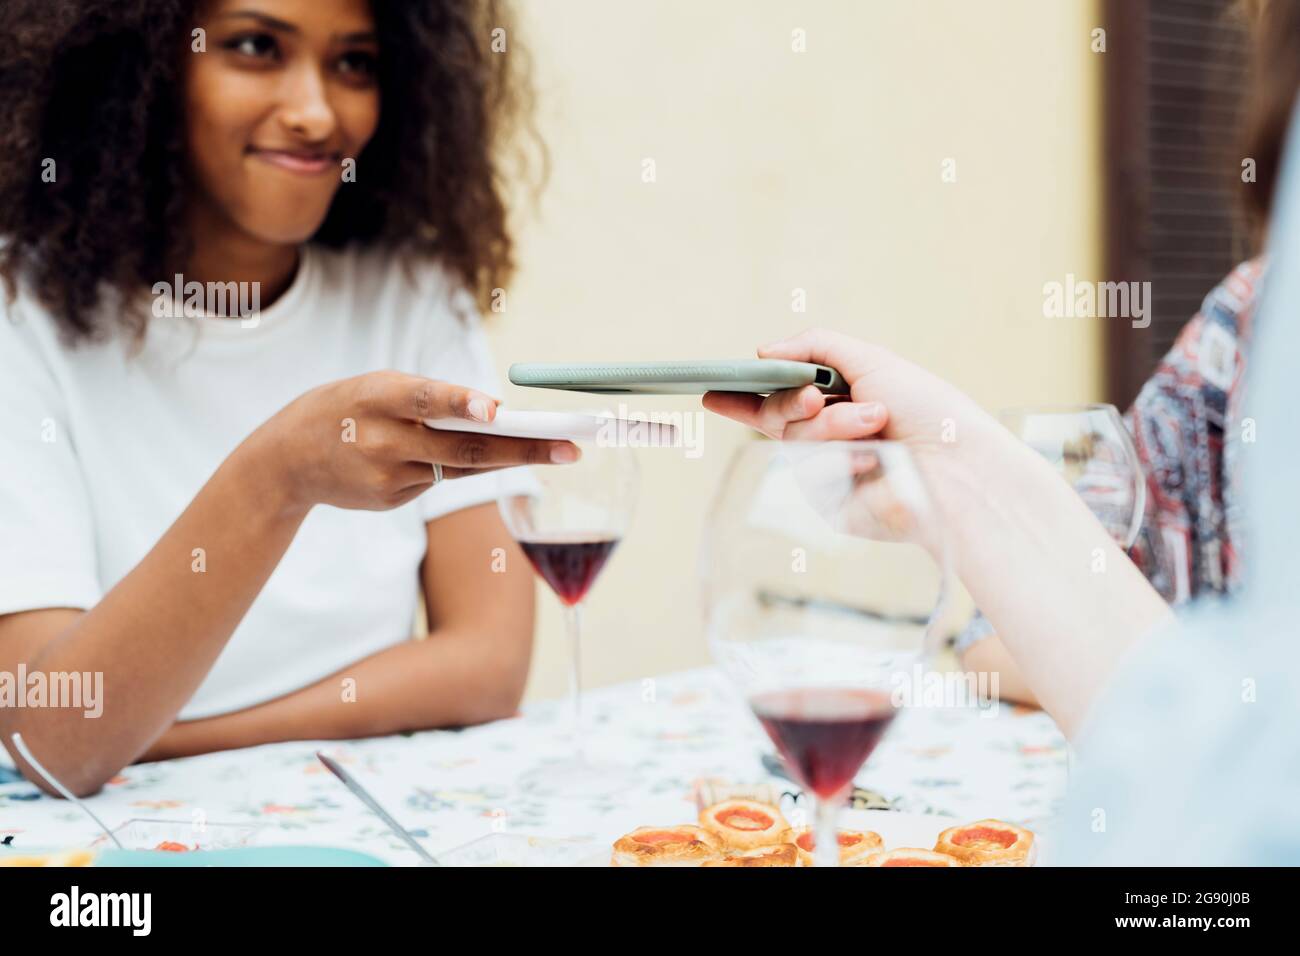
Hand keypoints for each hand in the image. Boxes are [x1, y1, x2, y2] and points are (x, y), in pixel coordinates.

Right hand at [254, 370, 578, 512]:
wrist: (285, 461)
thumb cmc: (345, 408)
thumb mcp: (375, 388)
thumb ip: (428, 398)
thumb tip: (496, 415)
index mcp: (376, 396)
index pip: (425, 399)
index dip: (461, 404)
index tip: (498, 411)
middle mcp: (383, 440)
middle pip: (463, 449)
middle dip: (524, 449)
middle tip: (571, 447)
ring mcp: (387, 477)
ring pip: (461, 469)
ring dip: (511, 459)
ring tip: (558, 450)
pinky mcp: (391, 501)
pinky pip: (440, 481)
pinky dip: (459, 467)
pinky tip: (458, 456)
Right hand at [702, 327, 984, 446]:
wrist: (960, 469)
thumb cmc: (930, 412)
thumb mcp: (873, 360)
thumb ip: (814, 346)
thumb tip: (762, 352)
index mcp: (840, 401)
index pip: (779, 397)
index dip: (743, 396)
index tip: (712, 391)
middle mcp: (829, 437)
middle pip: (776, 415)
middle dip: (791, 402)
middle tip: (815, 397)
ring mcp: (827, 471)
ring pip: (792, 439)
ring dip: (831, 425)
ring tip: (876, 422)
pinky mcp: (830, 502)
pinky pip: (808, 471)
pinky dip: (838, 455)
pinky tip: (871, 459)